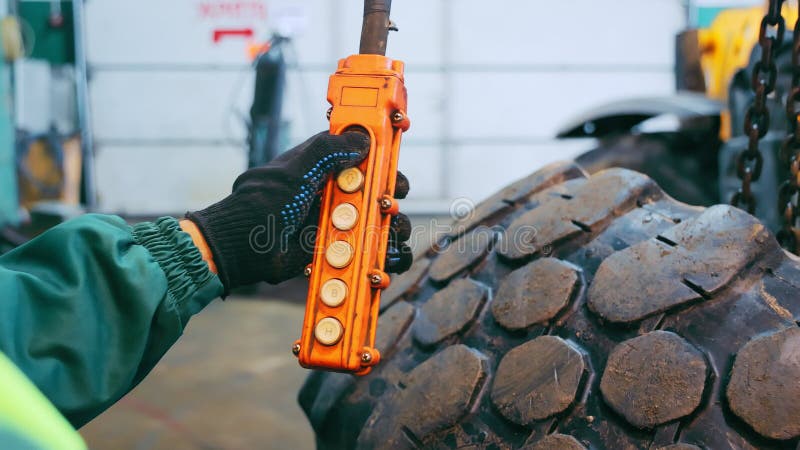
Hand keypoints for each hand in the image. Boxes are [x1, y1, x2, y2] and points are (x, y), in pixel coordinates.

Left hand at [187, 131, 412, 290]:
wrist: (243, 247)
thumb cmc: (263, 203)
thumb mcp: (295, 170)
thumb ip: (327, 151)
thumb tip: (362, 139)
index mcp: (322, 167)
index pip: (360, 156)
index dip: (380, 159)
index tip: (392, 163)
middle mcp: (332, 192)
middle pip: (376, 189)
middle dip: (392, 195)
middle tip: (392, 201)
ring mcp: (336, 222)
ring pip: (378, 221)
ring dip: (393, 226)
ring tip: (392, 231)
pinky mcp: (337, 249)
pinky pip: (368, 250)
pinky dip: (383, 255)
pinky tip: (389, 256)